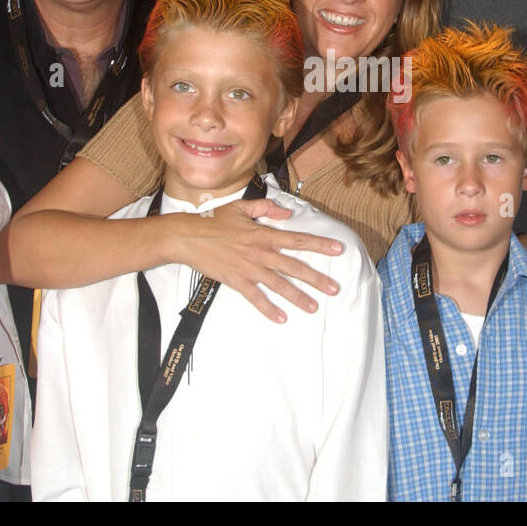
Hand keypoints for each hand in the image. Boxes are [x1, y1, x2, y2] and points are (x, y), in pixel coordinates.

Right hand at [170, 199, 344, 322]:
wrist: (188, 237)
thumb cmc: (214, 220)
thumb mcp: (242, 207)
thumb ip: (266, 209)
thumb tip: (287, 214)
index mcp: (264, 234)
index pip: (298, 240)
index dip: (319, 245)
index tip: (338, 250)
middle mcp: (261, 253)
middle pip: (294, 267)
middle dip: (316, 278)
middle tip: (334, 288)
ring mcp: (249, 269)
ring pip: (279, 285)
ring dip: (298, 297)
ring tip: (313, 307)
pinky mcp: (236, 281)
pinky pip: (255, 298)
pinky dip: (268, 309)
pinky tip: (281, 318)